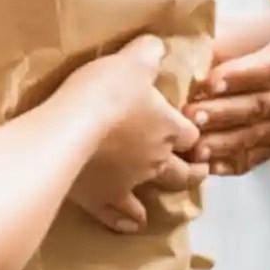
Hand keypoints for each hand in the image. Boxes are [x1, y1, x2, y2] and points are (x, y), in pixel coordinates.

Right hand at [61, 36, 201, 232]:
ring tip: (166, 197)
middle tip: (199, 170)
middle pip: (183, 170)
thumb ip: (148, 52)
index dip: (190, 132)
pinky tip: (131, 224)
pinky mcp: (103, 198)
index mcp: (168, 128)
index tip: (189, 132)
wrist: (70, 128)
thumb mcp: (132, 60)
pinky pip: (119, 214)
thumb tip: (158, 45)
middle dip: (193, 170)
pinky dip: (127, 220)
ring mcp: (130, 182)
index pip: (190, 133)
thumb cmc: (104, 91)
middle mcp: (156, 159)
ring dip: (164, 194)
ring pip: (155, 193)